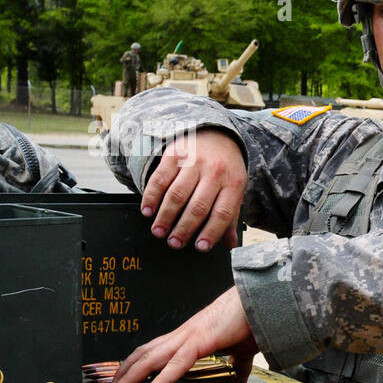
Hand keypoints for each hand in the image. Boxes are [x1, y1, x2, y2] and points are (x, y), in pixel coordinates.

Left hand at [106, 287, 257, 382]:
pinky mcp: (201, 340)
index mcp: (189, 336)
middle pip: (143, 354)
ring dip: (131, 376)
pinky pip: (177, 362)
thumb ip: (237, 364)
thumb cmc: (249, 320)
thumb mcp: (241, 349)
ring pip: (151, 358)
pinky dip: (162, 378)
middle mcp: (182, 335)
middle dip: (123, 373)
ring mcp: (189, 336)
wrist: (259, 301)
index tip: (123, 382)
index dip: (135, 365)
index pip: (153, 351)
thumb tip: (240, 378)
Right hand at [143, 128, 246, 250]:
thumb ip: (230, 216)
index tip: (200, 247)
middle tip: (174, 243)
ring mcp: (194, 162)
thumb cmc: (225, 169)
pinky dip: (152, 197)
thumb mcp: (234, 189)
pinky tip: (148, 210)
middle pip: (198, 206)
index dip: (211, 232)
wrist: (214, 135)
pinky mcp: (174, 154)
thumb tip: (229, 245)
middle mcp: (215, 172)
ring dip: (165, 216)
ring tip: (159, 231)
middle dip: (184, 228)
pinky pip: (160, 179)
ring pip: (177, 194)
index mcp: (234, 183)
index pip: (222, 213)